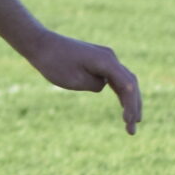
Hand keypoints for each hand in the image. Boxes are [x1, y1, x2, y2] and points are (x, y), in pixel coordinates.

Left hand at [25, 29, 141, 133]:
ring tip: (132, 122)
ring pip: (124, 81)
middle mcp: (110, 57)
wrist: (40, 44)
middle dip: (134, 106)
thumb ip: (94, 85)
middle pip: (130, 84)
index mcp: (106, 61)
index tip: (127, 122)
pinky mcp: (98, 60)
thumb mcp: (74, 80)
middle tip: (132, 129)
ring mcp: (105, 57)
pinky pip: (115, 78)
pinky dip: (120, 93)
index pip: (127, 86)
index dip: (130, 105)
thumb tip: (103, 85)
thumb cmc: (54, 62)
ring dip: (129, 101)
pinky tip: (123, 107)